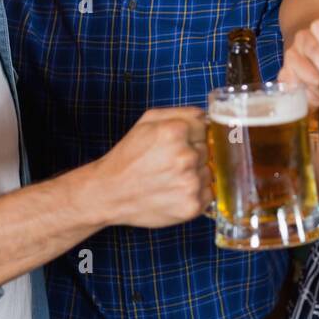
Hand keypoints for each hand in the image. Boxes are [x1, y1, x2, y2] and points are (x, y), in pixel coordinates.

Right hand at [74, 107, 210, 227]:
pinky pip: (209, 193)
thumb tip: (207, 116)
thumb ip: (182, 112)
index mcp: (175, 131)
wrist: (110, 192)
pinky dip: (196, 193)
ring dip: (195, 174)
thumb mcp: (147, 121)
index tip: (175, 145)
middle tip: (169, 163)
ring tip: (170, 178)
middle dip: (193, 154)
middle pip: (208, 150)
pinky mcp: (192, 205)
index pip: (205, 128)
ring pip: (209, 171)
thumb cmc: (129, 156)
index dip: (190, 136)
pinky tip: (175, 191)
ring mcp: (190, 183)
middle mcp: (186, 156)